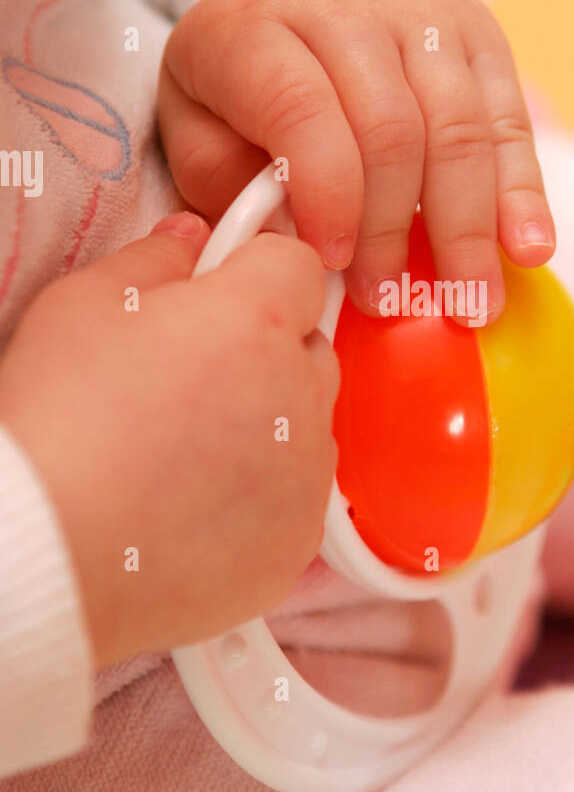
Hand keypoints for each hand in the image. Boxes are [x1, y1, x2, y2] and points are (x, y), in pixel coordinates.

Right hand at [0, 213, 338, 667]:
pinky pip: (297, 498)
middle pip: (310, 346)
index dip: (254, 271)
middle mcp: (299, 397)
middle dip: (265, 348)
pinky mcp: (297, 545)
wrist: (45, 552)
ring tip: (184, 447)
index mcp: (256, 322)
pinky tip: (194, 503)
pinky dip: (262, 495)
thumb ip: (153, 259)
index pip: (297, 264)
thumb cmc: (54, 423)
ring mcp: (306, 478)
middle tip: (189, 374)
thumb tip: (192, 239)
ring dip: (269, 422)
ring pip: (308, 424)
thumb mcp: (80, 307)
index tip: (219, 290)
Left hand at [158, 0, 555, 322]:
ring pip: (460, 128)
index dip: (325, 195)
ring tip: (467, 304)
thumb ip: (223, 180)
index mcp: (258, 28)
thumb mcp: (196, 118)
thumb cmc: (245, 79)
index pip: (303, 109)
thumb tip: (288, 244)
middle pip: (392, 129)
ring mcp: (424, 18)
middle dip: (394, 230)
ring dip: (467, 228)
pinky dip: (523, 193)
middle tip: (390, 304)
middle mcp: (347, 8)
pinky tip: (528, 252)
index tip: (330, 264)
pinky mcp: (481, 38)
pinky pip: (510, 121)